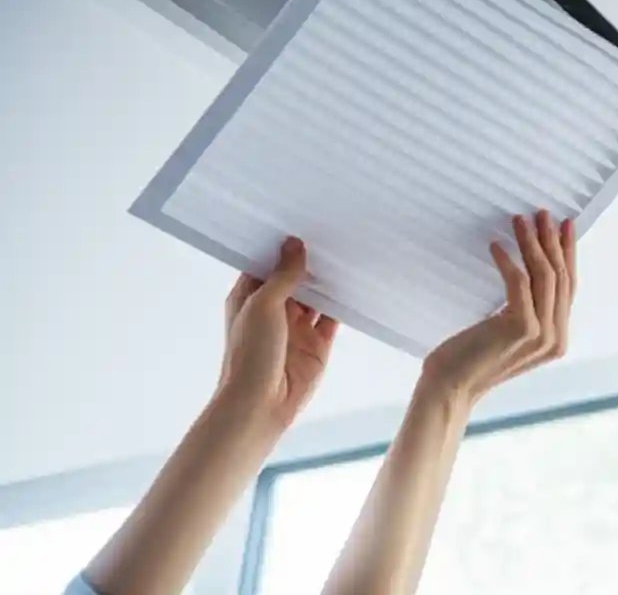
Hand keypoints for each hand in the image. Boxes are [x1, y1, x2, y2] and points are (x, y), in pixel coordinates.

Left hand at [220, 237, 339, 425]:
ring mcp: (297, 327)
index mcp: (250, 297)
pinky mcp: (318, 345)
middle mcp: (274, 309)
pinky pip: (334, 318)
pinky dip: (344, 304)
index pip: (267, 263)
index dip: (281, 245)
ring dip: (329, 279)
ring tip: (349, 251)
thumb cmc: (250, 355)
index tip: (300, 220)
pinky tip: (357, 284)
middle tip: (333, 229)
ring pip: (317, 296)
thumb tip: (295, 244)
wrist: (261, 405)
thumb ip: (283, 276)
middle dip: (310, 259)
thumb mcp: (263, 306)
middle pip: (295, 277)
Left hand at [420, 211, 576, 406]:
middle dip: (552, 241)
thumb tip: (529, 270)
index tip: (565, 226)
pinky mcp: (522, 327)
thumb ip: (526, 311)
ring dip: (532, 243)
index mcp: (557, 340)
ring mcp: (541, 334)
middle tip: (542, 213)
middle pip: (561, 277)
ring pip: (545, 276)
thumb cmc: (471, 357)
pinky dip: (508, 260)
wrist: (450, 386)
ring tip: (519, 220)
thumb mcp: (507, 331)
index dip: (568, 253)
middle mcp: (555, 338)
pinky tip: (495, 246)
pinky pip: (519, 282)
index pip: (569, 287)